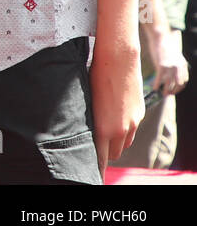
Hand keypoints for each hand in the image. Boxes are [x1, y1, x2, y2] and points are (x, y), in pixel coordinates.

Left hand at [89, 40, 142, 173]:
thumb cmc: (94, 77)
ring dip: (115, 142)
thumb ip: (89, 123)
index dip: (96, 165)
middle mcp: (122, 129)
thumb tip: (86, 135)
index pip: (101, 158)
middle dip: (105, 152)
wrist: (117, 59)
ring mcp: (133, 122)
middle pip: (114, 154)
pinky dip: (124, 130)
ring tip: (103, 132)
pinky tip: (114, 119)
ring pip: (124, 143)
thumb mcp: (86, 103)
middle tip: (94, 145)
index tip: (89, 166)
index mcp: (105, 129)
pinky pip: (132, 131)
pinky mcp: (139, 114)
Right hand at [151, 29, 188, 96]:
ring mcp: (171, 67)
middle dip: (174, 90)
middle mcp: (179, 67)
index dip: (179, 87)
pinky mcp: (162, 65)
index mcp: (183, 64)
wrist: (160, 36)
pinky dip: (157, 85)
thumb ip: (172, 64)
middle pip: (179, 83)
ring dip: (166, 90)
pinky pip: (160, 79)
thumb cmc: (164, 44)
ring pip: (170, 83)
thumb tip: (166, 73)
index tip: (174, 90)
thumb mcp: (173, 55)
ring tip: (162, 93)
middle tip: (167, 94)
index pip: (184, 80)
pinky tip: (154, 88)